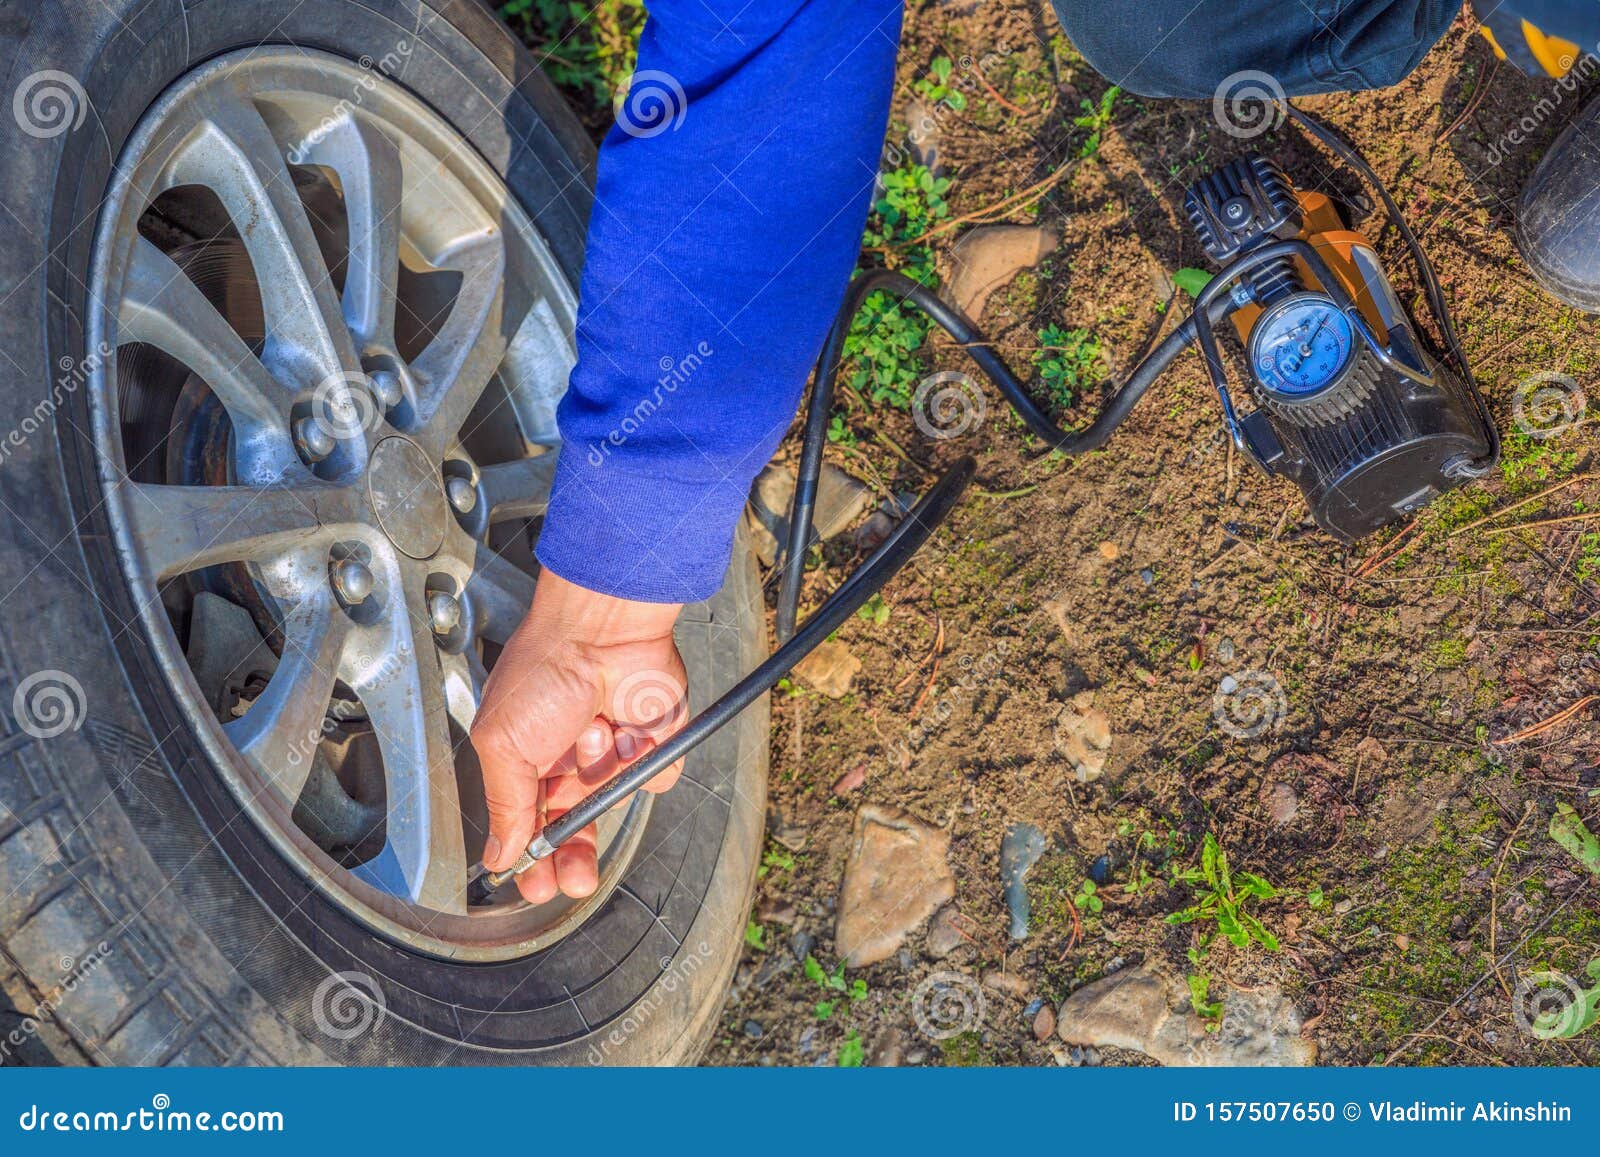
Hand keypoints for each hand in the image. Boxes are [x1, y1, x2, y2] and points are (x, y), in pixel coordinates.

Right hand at [471, 571, 687, 902]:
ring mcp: (616, 752)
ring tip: (594, 731)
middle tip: (575, 878)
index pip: (531, 825)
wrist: (603, 629)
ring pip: (618, 800)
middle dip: (576, 857)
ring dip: (603, 770)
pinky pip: (657, 776)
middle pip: (579, 828)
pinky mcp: (657, 741)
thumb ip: (505, 806)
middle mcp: (572, 761)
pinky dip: (643, 754)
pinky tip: (626, 723)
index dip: (535, 859)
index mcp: (529, 761)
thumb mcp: (503, 743)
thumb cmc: (544, 670)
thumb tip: (498, 857)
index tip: (537, 886)